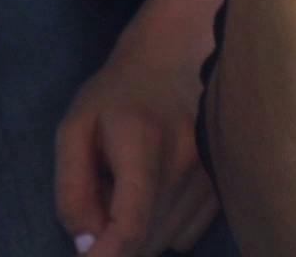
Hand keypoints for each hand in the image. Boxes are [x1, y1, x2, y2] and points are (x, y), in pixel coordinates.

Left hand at [57, 0, 222, 255]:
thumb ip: (73, 189)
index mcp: (143, 143)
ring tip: (127, 192)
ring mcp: (212, 175)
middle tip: (101, 204)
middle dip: (114, 240)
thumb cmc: (118, 94)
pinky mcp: (223, 185)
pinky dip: (162, 229)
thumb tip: (87, 244)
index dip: (107, 256)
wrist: (178, 57)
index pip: (131, 226)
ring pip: (166, 241)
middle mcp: (187, 162)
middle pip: (146, 240)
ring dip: (139, 235)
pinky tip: (154, 195)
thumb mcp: (75, 129)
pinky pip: (186, 235)